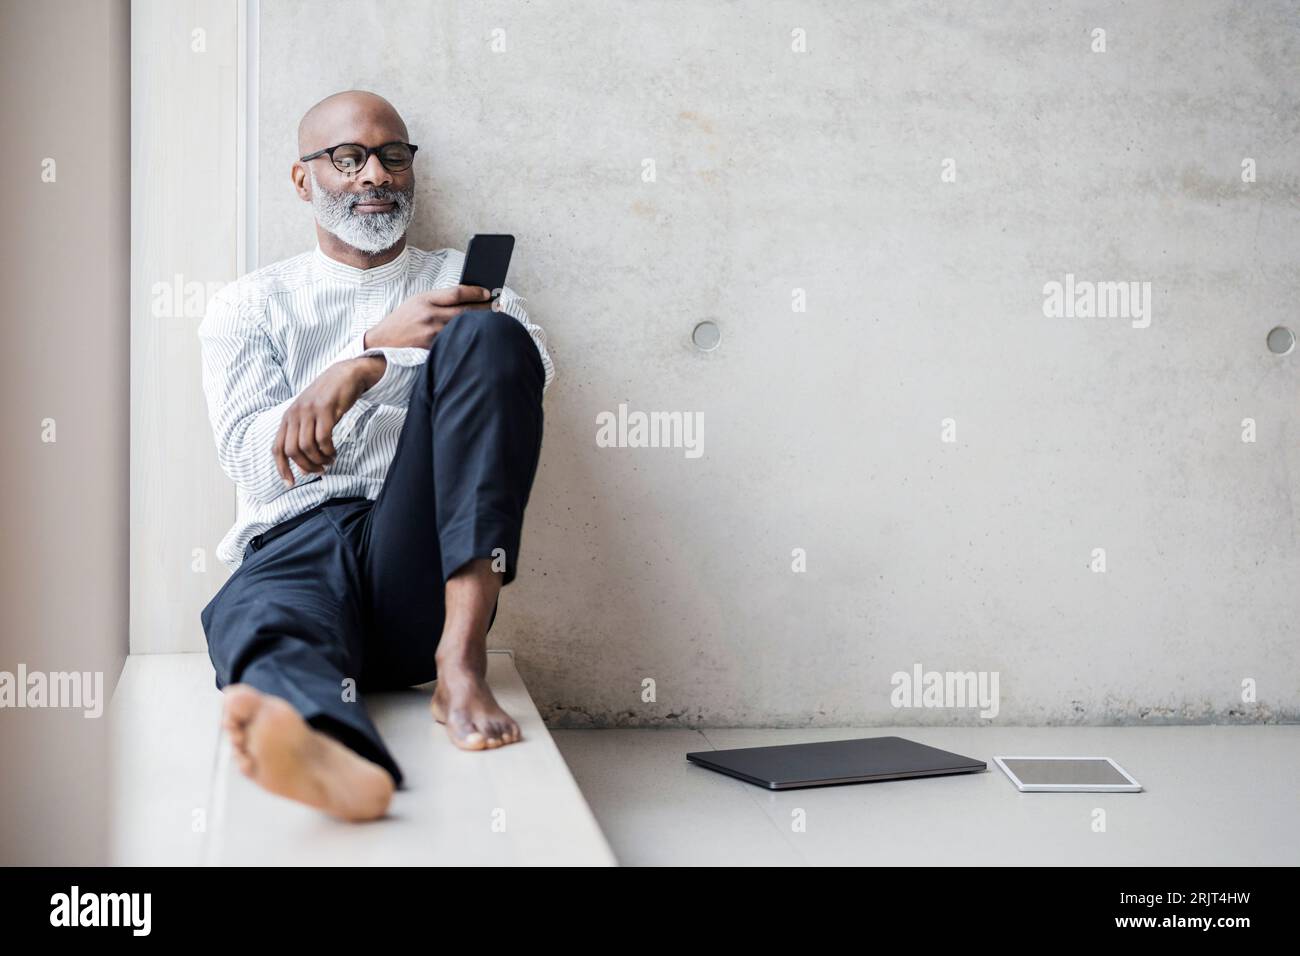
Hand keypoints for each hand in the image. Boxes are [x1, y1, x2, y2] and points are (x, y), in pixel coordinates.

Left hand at [272, 356, 383, 486]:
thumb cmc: (328, 399)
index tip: (290, 483)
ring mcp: (309, 411)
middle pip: (292, 451)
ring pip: (307, 447)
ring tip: (329, 461)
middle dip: (306, 466)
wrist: (345, 375)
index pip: (277, 448)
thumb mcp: (310, 415)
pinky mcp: (326, 410)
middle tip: (319, 471)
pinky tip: (334, 452)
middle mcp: (295, 414)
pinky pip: (323, 438)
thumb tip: (303, 466)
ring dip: (319, 459)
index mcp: (288, 418)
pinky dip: (328, 450)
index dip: (282, 468)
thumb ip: (304, 436)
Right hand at [364, 285, 494, 349]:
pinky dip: (468, 338)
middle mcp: (429, 316)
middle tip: (498, 306)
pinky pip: (456, 341)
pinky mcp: (433, 350)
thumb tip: (466, 297)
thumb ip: (438, 299)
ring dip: (481, 324)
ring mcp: (432, 334)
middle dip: (485, 308)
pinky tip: (478, 337)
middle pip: (466, 310)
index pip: (457, 293)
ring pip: (464, 327)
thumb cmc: (401, 322)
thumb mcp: (416, 302)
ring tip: (493, 321)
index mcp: (424, 300)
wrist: (381, 345)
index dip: (476, 292)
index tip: (489, 292)